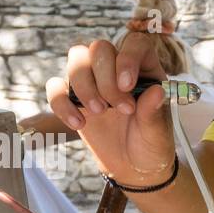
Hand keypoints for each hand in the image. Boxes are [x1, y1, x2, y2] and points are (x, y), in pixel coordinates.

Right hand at [45, 35, 174, 183]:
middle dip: (105, 78)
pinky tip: (78, 123)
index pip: (135, 45)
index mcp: (145, 71)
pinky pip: (55, 87)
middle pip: (99, 48)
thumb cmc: (151, 145)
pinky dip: (61, 103)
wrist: (134, 167)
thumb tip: (156, 91)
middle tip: (119, 108)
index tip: (127, 86)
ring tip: (99, 112)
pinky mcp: (73, 99)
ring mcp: (93, 82)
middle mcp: (116, 70)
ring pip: (76, 59)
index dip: (127, 58)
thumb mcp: (158, 132)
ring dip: (84, 85)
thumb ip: (154, 112)